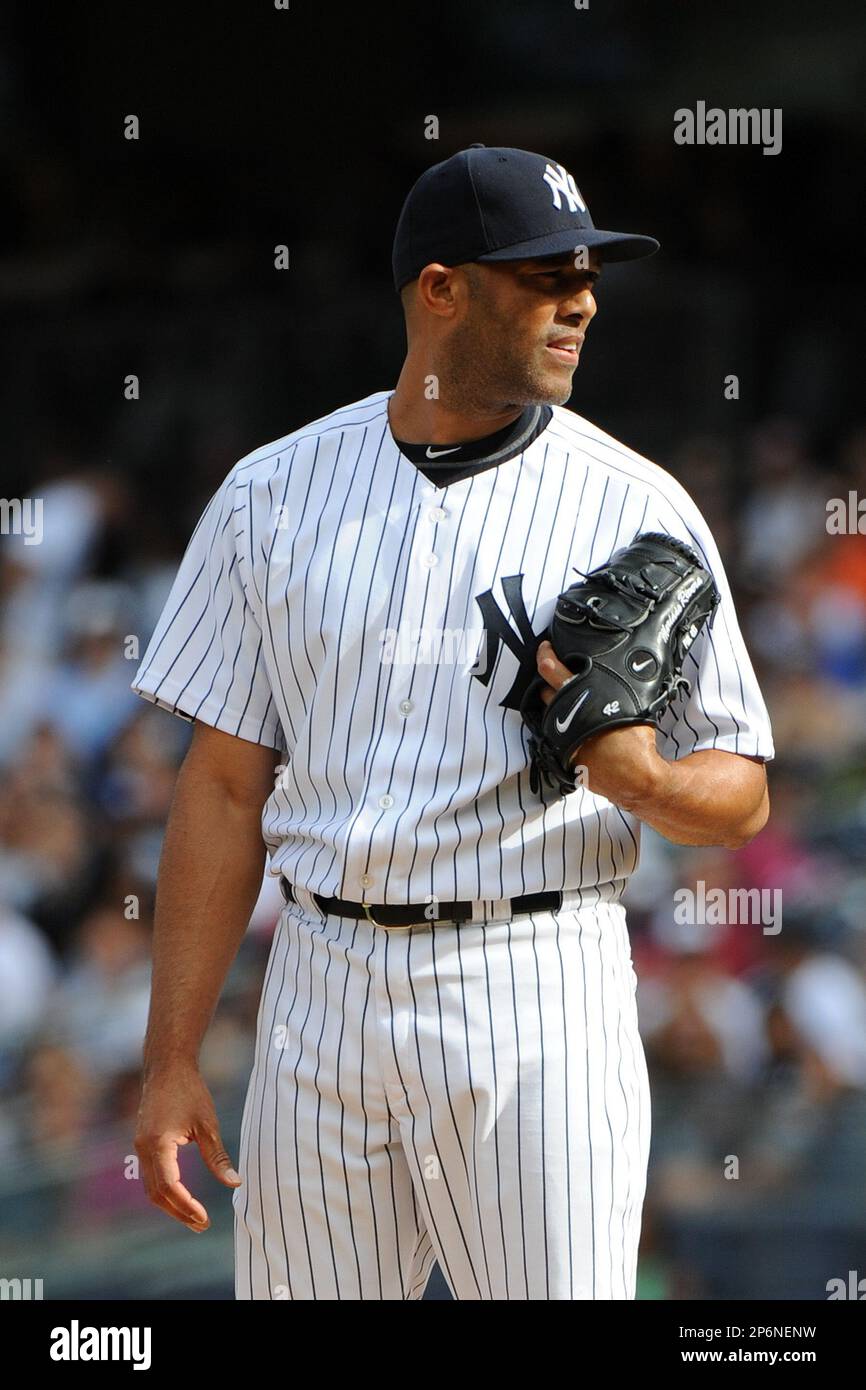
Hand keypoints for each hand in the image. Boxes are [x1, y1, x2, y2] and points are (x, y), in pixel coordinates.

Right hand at [134, 1061, 240, 1231]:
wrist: (167, 1067)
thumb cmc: (189, 1091)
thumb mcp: (208, 1124)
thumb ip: (218, 1156)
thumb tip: (235, 1183)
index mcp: (158, 1144)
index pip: (169, 1186)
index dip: (186, 1206)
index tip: (204, 1218)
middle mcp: (144, 1148)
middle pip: (156, 1193)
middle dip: (178, 1212)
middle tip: (201, 1225)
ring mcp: (140, 1146)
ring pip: (151, 1187)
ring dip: (171, 1205)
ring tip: (193, 1217)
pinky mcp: (143, 1143)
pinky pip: (151, 1175)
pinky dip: (165, 1191)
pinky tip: (182, 1196)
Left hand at [535, 640, 671, 808]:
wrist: (635, 778)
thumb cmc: (636, 742)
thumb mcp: (632, 704)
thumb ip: (615, 687)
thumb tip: (618, 671)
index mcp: (582, 699)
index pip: (552, 670)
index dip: (545, 655)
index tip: (544, 648)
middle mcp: (566, 717)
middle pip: (545, 691)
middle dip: (549, 682)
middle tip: (557, 675)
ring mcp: (561, 737)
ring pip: (548, 713)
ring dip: (554, 705)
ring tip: (568, 702)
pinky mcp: (562, 755)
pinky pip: (554, 735)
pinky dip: (560, 728)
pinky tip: (572, 726)